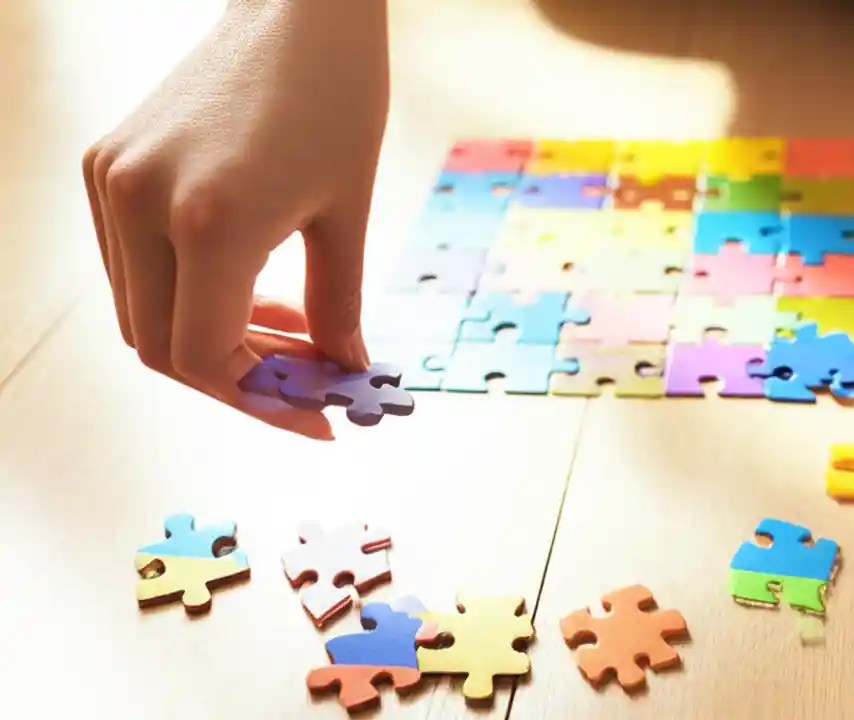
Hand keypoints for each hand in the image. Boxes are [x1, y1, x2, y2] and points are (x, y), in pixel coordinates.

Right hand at [82, 0, 388, 438]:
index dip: (264, 401)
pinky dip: (188, 295)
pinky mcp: (106, 166)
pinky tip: (253, 287)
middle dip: (239, 379)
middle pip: (161, 348)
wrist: (294, 7)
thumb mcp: (349, 215)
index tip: (320, 413)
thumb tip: (343, 373)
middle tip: (306, 381)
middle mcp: (140, 204)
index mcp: (210, 221)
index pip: (205, 358)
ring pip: (142, 312)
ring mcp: (112, 182)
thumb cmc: (338, 96)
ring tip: (292, 328)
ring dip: (214, 339)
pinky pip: (134, 265)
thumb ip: (339, 308)